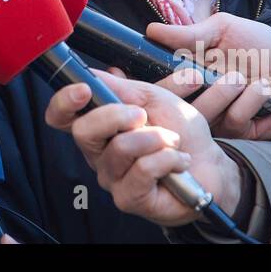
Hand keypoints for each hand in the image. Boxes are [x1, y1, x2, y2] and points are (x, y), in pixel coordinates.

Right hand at [44, 70, 241, 226]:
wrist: (210, 163)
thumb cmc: (180, 131)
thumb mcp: (153, 98)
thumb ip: (121, 87)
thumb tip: (92, 72)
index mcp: (98, 127)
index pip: (60, 117)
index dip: (64, 102)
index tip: (85, 89)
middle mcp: (98, 155)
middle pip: (83, 132)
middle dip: (117, 115)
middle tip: (144, 115)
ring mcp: (112, 179)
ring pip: (120, 148)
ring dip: (156, 138)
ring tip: (172, 142)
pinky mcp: (130, 199)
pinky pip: (143, 170)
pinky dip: (168, 158)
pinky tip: (179, 162)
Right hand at [146, 12, 270, 138]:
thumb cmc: (257, 45)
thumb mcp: (222, 30)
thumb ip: (189, 34)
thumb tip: (150, 30)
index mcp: (186, 79)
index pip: (154, 87)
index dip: (141, 83)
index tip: (133, 71)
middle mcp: (196, 102)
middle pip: (168, 108)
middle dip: (178, 87)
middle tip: (194, 73)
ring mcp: (218, 120)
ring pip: (202, 115)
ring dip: (222, 92)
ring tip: (239, 76)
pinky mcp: (241, 133)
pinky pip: (234, 120)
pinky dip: (248, 100)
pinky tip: (261, 88)